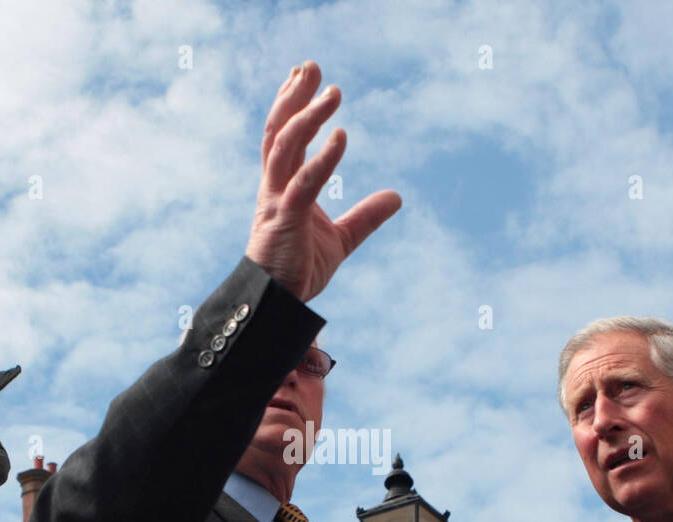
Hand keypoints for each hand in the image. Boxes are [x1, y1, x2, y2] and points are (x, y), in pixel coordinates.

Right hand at [244, 61, 400, 302]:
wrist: (280, 303)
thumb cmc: (299, 269)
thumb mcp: (341, 240)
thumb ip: (366, 216)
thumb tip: (397, 196)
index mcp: (282, 186)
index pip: (283, 136)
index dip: (291, 104)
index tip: (303, 76)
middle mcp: (274, 186)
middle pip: (279, 130)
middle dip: (293, 97)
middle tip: (311, 67)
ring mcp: (277, 200)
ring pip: (286, 146)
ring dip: (308, 116)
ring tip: (332, 92)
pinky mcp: (286, 219)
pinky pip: (304, 182)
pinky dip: (322, 158)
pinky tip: (340, 136)